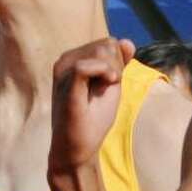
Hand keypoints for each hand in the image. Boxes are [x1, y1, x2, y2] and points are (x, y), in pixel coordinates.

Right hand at [50, 37, 135, 176]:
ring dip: (112, 73)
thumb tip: (128, 41)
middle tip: (106, 91)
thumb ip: (119, 64)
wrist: (78, 149)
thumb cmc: (93, 120)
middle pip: (107, 44)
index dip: (120, 63)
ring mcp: (63, 70)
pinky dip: (105, 72)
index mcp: (74, 59)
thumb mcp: (111, 88)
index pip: (108, 43)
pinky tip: (109, 84)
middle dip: (117, 67)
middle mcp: (66, 60)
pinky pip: (87, 64)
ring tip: (100, 94)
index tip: (112, 84)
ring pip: (101, 51)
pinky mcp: (65, 83)